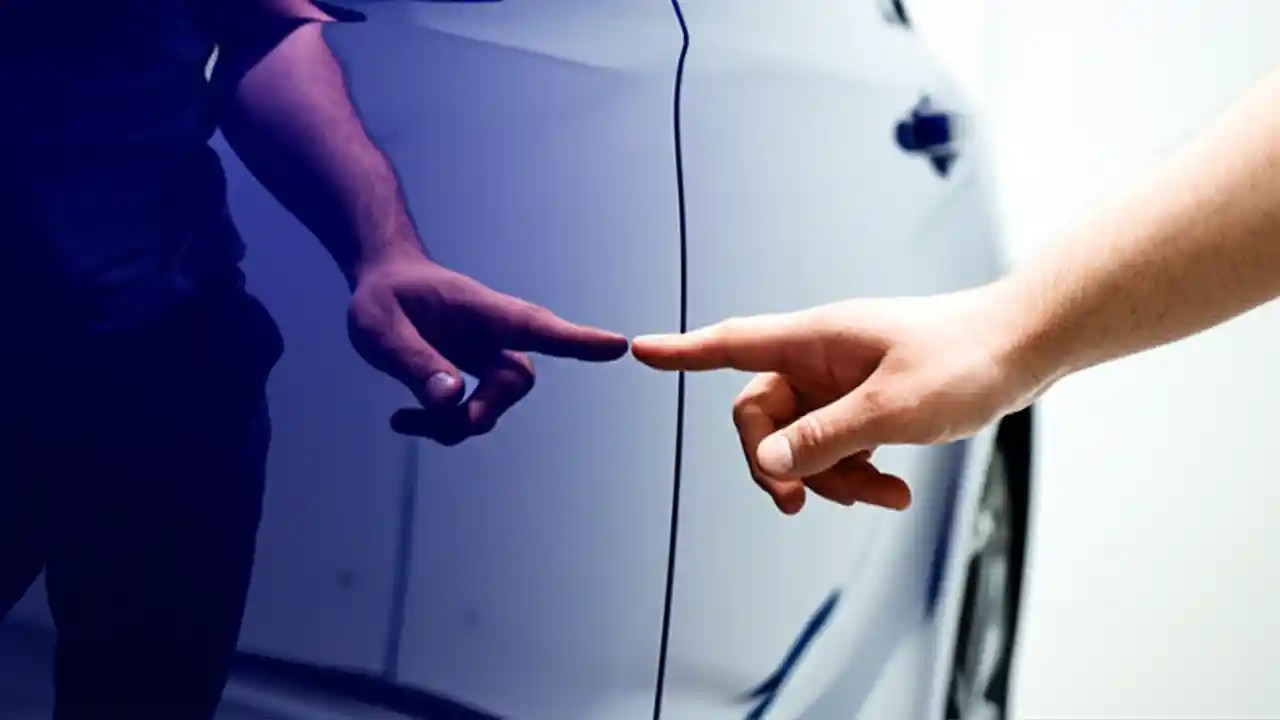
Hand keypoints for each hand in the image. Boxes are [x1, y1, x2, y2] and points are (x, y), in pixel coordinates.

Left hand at [348, 248, 628, 444]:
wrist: (382, 285)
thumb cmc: (385, 296)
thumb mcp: (381, 328)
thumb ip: (415, 362)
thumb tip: (452, 402)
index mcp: (487, 312)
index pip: (540, 328)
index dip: (579, 341)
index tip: (618, 346)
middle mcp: (497, 338)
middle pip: (515, 382)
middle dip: (486, 409)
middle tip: (449, 420)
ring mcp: (486, 361)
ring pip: (490, 407)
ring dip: (452, 425)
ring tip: (402, 419)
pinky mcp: (470, 380)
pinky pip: (465, 415)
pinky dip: (437, 424)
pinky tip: (401, 419)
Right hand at [631, 284, 1050, 513]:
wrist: (1024, 346)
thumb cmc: (964, 358)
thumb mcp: (892, 409)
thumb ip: (824, 439)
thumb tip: (766, 465)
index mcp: (815, 340)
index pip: (731, 344)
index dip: (684, 352)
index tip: (641, 351)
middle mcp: (820, 359)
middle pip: (762, 416)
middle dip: (780, 464)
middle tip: (796, 504)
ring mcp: (843, 382)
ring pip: (803, 441)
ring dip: (833, 478)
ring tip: (884, 496)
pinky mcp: (868, 401)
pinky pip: (838, 444)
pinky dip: (858, 472)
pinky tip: (893, 491)